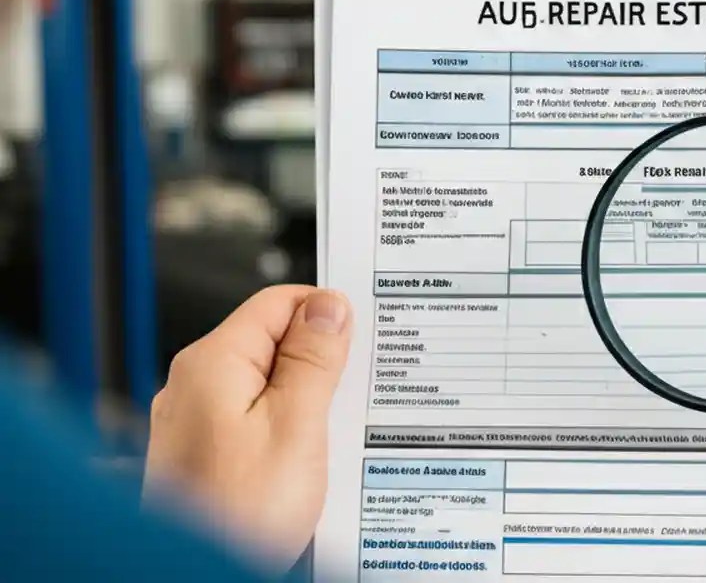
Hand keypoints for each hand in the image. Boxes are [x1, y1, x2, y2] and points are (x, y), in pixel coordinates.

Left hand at [143, 285, 351, 573]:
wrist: (196, 576)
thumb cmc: (236, 514)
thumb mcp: (297, 426)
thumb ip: (314, 360)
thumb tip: (329, 307)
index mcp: (213, 362)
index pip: (279, 301)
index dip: (326, 314)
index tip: (359, 341)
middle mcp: (195, 383)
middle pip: (273, 342)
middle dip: (319, 363)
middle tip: (350, 396)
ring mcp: (196, 418)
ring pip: (267, 383)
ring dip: (306, 400)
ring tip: (327, 434)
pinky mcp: (204, 449)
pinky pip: (254, 417)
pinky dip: (286, 427)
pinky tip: (304, 456)